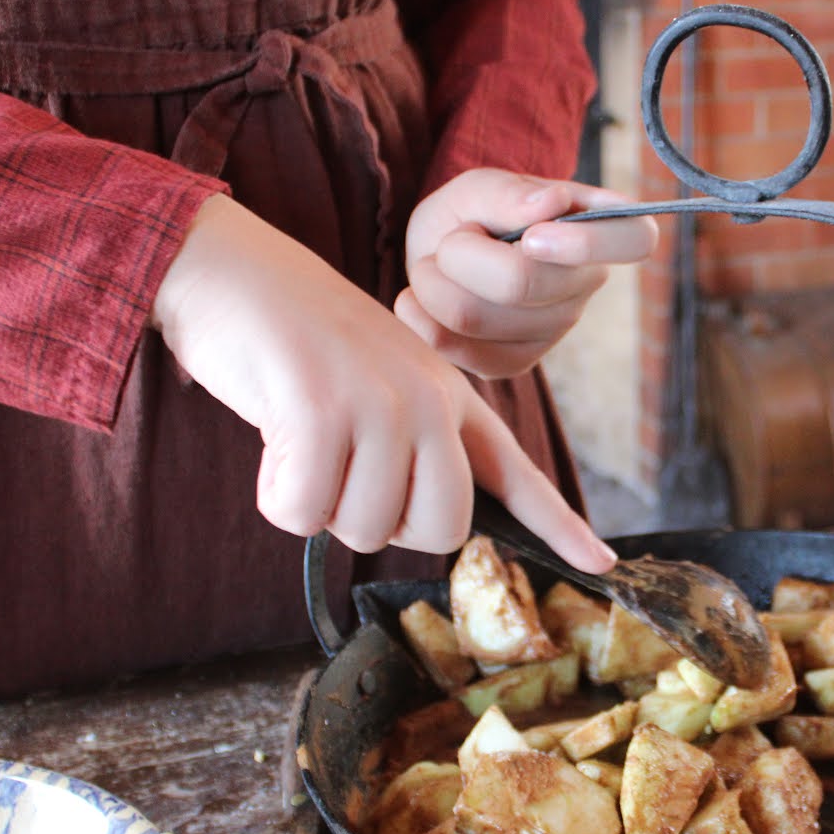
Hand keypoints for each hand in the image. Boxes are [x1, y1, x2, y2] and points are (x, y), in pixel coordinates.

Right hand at [151, 195, 615, 571]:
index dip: (557, 524)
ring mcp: (380, 402)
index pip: (515, 472)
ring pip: (363, 527)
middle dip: (380, 523)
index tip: (600, 563)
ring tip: (302, 435)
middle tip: (342, 469)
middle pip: (437, 530)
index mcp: (450, 397)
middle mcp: (430, 400)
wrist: (233, 271)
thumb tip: (420, 524)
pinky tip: (274, 437)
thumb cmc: (297, 342)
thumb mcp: (380, 382)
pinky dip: (276, 493)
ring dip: (315, 501)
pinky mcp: (321, 408)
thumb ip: (414, 444)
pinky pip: (302, 512)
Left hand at [394, 169, 658, 378]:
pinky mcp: (515, 363)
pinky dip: (421, 317)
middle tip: (451, 240)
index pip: (636, 240)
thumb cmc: (470, 213)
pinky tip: (419, 300)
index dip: (586, 244)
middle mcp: (585, 283)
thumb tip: (552, 204)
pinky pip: (457, 349)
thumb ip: (508, 192)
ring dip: (431, 283)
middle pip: (521, 282)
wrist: (438, 256)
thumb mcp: (477, 186)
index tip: (531, 237)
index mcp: (596, 228)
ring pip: (476, 317)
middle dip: (459, 253)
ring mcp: (553, 329)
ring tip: (433, 267)